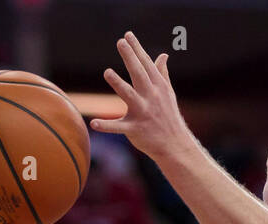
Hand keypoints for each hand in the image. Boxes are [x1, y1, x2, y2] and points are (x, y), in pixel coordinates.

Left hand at [90, 32, 192, 161]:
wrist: (175, 145)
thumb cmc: (169, 116)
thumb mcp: (168, 93)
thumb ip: (162, 73)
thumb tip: (164, 55)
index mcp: (158, 87)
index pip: (146, 64)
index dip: (137, 49)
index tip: (128, 35)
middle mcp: (151, 97)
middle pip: (139, 74)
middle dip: (130, 57)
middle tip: (120, 42)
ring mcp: (143, 113)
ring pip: (129, 96)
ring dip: (118, 84)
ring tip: (107, 72)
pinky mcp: (135, 129)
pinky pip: (118, 127)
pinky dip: (106, 126)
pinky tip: (93, 124)